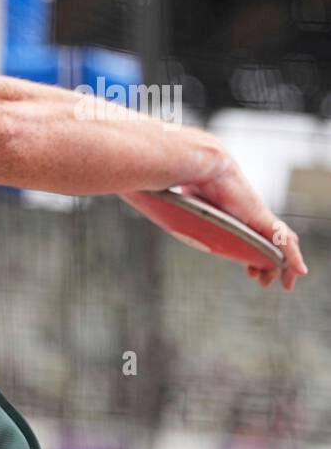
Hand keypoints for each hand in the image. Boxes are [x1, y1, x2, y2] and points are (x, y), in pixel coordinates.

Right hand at [174, 155, 308, 291]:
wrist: (200, 165)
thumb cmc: (186, 179)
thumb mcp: (181, 205)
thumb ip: (174, 212)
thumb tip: (150, 206)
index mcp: (232, 217)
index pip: (252, 239)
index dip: (253, 257)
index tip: (250, 273)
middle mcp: (248, 218)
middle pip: (269, 243)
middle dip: (270, 265)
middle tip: (263, 281)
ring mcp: (257, 218)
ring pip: (281, 245)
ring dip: (285, 266)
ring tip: (287, 282)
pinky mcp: (262, 218)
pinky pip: (283, 241)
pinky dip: (293, 257)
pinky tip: (299, 270)